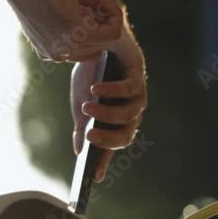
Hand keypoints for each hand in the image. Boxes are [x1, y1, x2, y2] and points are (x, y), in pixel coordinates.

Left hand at [0, 0, 123, 60]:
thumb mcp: (45, 10)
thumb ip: (62, 22)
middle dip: (98, 20)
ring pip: (109, 37)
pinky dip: (110, 10)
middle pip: (99, 45)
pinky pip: (114, 30)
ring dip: (103, 11)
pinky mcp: (81, 33)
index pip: (85, 51)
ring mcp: (71, 46)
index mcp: (48, 51)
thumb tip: (87, 17)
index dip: (89, 25)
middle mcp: (59, 54)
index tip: (77, 4)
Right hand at [71, 28, 147, 181]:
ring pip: (128, 113)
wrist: (95, 39)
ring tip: (87, 107)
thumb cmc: (89, 74)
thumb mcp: (81, 103)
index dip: (104, 161)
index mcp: (118, 120)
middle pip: (126, 133)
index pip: (113, 145)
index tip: (94, 178)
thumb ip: (82, 127)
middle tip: (89, 136)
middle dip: (107, 138)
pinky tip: (96, 90)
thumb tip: (79, 151)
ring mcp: (137, 94)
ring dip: (106, 113)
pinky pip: (130, 88)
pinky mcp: (138, 74)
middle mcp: (131, 111)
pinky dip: (112, 90)